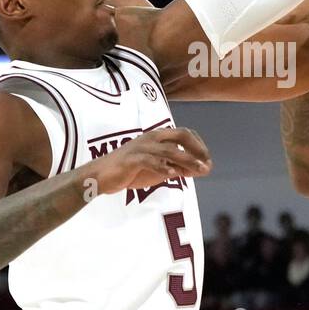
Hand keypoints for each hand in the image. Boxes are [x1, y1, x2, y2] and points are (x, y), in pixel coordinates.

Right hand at [86, 128, 211, 194]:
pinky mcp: (132, 159)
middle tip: (207, 164)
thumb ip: (176, 167)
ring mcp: (141, 147)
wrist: (101, 175)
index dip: (199, 145)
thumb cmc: (129, 171)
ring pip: (169, 150)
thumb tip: (198, 169)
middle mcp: (152, 138)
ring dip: (187, 160)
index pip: (185, 134)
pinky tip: (173, 174)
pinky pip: (150, 160)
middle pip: (180, 135)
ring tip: (199, 170)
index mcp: (158, 137)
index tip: (208, 160)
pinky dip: (162, 166)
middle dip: (197, 149)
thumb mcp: (157, 169)